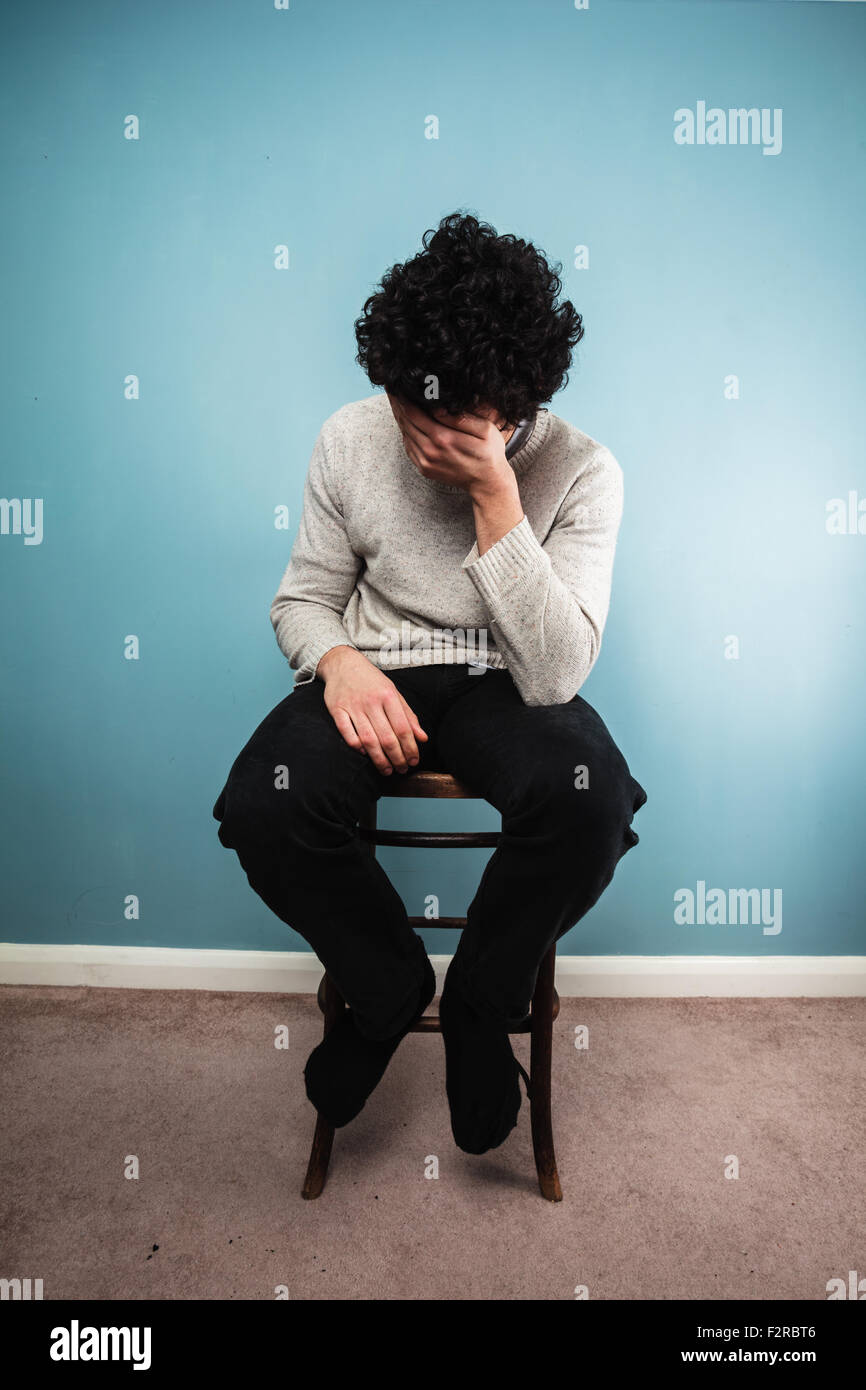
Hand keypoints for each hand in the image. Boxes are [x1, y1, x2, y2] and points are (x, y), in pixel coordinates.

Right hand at [316, 646, 427, 774]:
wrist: (343, 663)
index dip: (410, 748)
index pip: (403, 728)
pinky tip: (365, 754)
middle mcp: (371, 701)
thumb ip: (408, 715)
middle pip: (387, 738)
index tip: (414, 760)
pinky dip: (357, 746)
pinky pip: (347, 733)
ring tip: (386, 770)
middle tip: (402, 769)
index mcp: (388, 696)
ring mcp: (353, 706)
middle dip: (397, 758)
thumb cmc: (371, 680)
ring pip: (368, 740)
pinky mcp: (337, 710)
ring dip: (379, 759)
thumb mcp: (393, 692)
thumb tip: (422, 738)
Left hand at [387, 394, 515, 499]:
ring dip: (399, 417)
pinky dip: (405, 432)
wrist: (487, 482)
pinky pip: (409, 447)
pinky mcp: (424, 468)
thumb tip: (437, 407)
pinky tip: (407, 421)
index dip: (402, 398)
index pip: (413, 413)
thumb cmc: (489, 452)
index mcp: (442, 438)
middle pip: (405, 422)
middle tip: (392, 389)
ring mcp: (425, 462)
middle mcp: (429, 451)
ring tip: (396, 401)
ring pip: (405, 434)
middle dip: (397, 404)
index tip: (397, 384)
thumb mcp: (484, 430)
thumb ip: (459, 418)